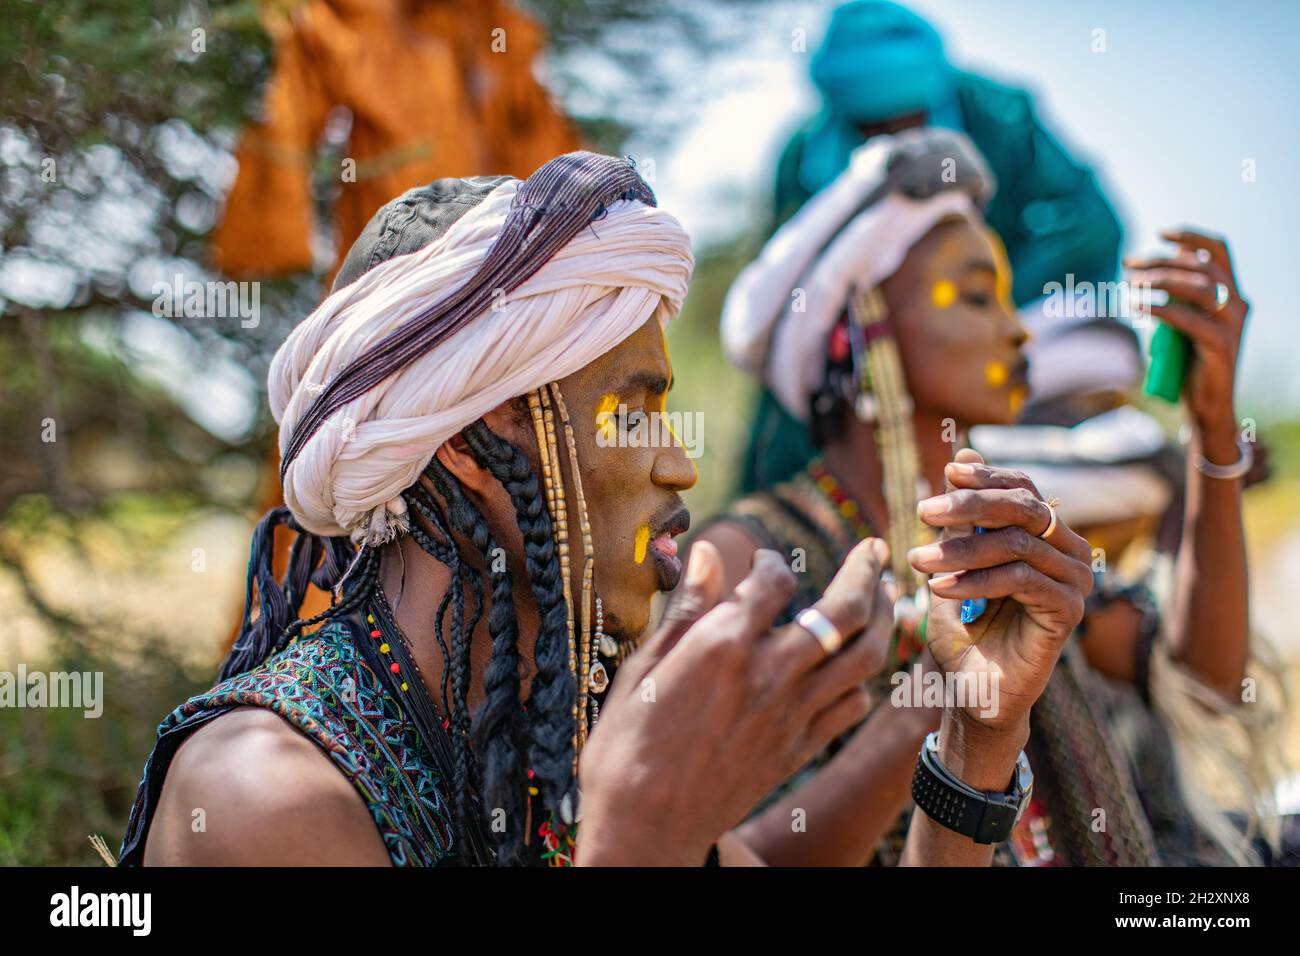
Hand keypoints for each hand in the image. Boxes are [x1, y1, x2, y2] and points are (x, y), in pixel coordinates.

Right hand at [576, 538, 894, 864]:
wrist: (646, 825)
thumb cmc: (628, 743)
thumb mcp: (645, 665)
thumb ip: (687, 608)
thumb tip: (706, 552)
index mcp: (723, 644)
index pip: (775, 580)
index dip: (771, 562)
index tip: (763, 564)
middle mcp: (768, 674)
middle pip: (844, 609)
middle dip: (865, 571)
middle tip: (874, 549)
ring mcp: (791, 714)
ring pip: (864, 656)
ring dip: (881, 618)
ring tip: (881, 595)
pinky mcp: (800, 748)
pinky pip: (852, 705)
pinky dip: (862, 679)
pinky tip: (854, 666)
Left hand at [906, 450, 1092, 772]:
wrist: (973, 690)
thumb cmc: (962, 625)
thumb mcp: (953, 562)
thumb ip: (959, 518)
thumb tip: (961, 457)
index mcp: (1045, 533)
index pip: (1023, 487)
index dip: (988, 475)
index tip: (947, 470)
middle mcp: (1069, 551)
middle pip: (1024, 507)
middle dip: (970, 504)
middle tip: (923, 512)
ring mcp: (1075, 581)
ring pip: (1016, 543)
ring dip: (960, 549)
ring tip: (918, 561)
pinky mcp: (1069, 611)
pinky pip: (1020, 579)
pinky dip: (975, 580)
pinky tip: (938, 588)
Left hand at [1125, 228, 1248, 440]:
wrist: (1206, 404)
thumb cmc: (1188, 362)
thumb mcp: (1181, 323)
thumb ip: (1174, 300)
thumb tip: (1144, 275)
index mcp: (1231, 294)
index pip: (1218, 252)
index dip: (1191, 238)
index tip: (1160, 233)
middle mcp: (1237, 304)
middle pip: (1201, 266)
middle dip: (1162, 260)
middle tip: (1128, 263)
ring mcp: (1232, 324)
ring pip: (1199, 288)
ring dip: (1161, 280)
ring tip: (1131, 282)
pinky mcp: (1221, 345)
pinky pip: (1189, 320)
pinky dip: (1161, 310)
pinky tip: (1138, 307)